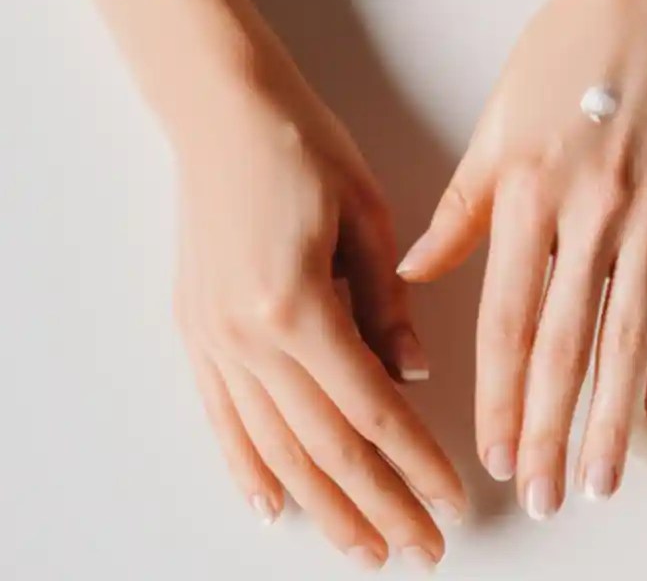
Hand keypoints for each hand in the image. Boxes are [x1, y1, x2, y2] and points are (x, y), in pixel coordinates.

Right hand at [171, 56, 464, 567]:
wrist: (220, 110)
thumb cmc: (301, 147)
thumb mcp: (366, 217)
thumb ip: (388, 308)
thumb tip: (414, 377)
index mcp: (298, 305)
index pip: (373, 410)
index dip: (416, 464)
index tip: (451, 501)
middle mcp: (248, 336)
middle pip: (324, 446)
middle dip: (379, 505)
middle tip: (419, 551)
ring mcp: (213, 340)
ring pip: (274, 448)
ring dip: (323, 506)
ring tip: (362, 549)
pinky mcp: (195, 333)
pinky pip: (223, 420)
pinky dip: (248, 470)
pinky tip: (272, 508)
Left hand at [398, 0, 646, 517]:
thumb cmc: (561, 54)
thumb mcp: (493, 127)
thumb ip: (459, 211)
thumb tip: (414, 276)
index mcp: (526, 194)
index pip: (505, 320)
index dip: (497, 396)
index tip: (493, 452)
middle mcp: (589, 212)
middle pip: (565, 345)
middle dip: (551, 429)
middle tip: (545, 494)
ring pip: (628, 336)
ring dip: (614, 417)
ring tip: (604, 479)